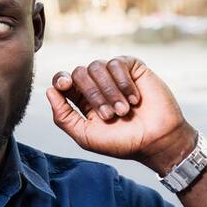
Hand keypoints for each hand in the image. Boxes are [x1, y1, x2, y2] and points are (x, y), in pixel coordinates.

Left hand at [46, 56, 197, 173]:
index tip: (65, 85)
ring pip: (97, 66)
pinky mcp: (132, 68)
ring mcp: (114, 76)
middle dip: (92, 94)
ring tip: (124, 111)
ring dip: (110, 91)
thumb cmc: (122, 142)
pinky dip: (123, 83)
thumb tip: (49, 91)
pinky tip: (135, 99)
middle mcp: (97, 86)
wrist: (156, 140)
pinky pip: (117, 63)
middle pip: (79, 72)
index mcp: (83, 101)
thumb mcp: (86, 136)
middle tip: (109, 115)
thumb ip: (64, 117)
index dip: (61, 79)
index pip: (63, 81)